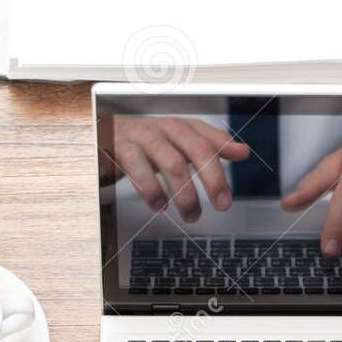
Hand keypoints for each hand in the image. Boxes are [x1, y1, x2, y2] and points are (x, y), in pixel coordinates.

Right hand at [97, 116, 250, 221]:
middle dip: (212, 179)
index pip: (206, 139)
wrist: (99, 136)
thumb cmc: (143, 143)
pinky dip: (151, 189)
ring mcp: (140, 137)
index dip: (225, 157)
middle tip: (221, 205)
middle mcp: (162, 129)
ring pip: (170, 162)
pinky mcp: (119, 149)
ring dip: (185, 192)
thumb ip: (209, 146)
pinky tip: (159, 205)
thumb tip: (242, 151)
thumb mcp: (177, 143)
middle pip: (194, 150)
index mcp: (178, 127)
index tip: (233, 180)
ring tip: (191, 214)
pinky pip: (138, 167)